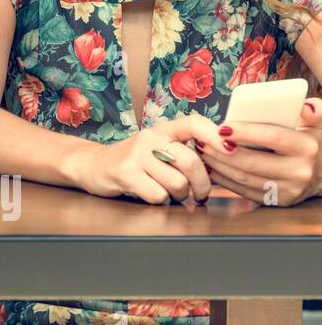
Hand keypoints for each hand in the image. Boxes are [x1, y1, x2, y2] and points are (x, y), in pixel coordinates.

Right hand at [66, 114, 221, 203]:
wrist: (92, 165)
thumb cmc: (134, 161)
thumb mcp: (157, 148)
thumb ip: (184, 151)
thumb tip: (223, 161)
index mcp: (161, 130)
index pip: (193, 123)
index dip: (215, 135)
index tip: (231, 148)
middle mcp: (149, 138)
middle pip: (191, 162)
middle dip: (202, 185)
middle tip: (200, 195)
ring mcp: (135, 155)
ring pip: (177, 183)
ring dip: (180, 196)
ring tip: (171, 195)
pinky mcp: (125, 173)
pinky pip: (158, 195)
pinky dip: (160, 201)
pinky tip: (151, 195)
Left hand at [196, 98, 321, 206]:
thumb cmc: (313, 141)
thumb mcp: (319, 123)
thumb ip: (315, 110)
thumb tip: (305, 106)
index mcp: (307, 148)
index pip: (272, 137)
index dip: (246, 132)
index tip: (221, 127)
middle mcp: (300, 172)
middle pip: (252, 162)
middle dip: (221, 151)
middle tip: (200, 139)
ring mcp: (289, 190)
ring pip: (244, 178)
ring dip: (218, 165)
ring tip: (201, 150)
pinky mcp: (278, 202)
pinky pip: (244, 191)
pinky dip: (224, 180)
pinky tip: (210, 167)